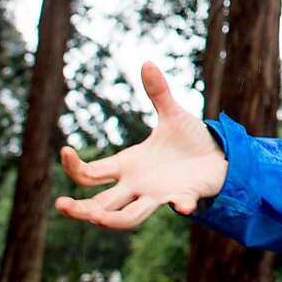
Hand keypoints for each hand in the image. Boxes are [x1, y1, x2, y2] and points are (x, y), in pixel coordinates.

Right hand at [54, 61, 226, 229]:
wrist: (220, 156)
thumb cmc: (191, 140)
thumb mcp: (173, 115)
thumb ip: (159, 93)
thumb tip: (147, 62)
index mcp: (129, 165)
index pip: (91, 175)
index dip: (75, 167)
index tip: (66, 150)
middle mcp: (138, 185)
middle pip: (100, 204)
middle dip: (80, 208)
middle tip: (61, 205)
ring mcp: (158, 195)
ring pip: (128, 217)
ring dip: (113, 220)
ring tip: (97, 218)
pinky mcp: (184, 197)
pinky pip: (181, 205)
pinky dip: (183, 205)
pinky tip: (183, 204)